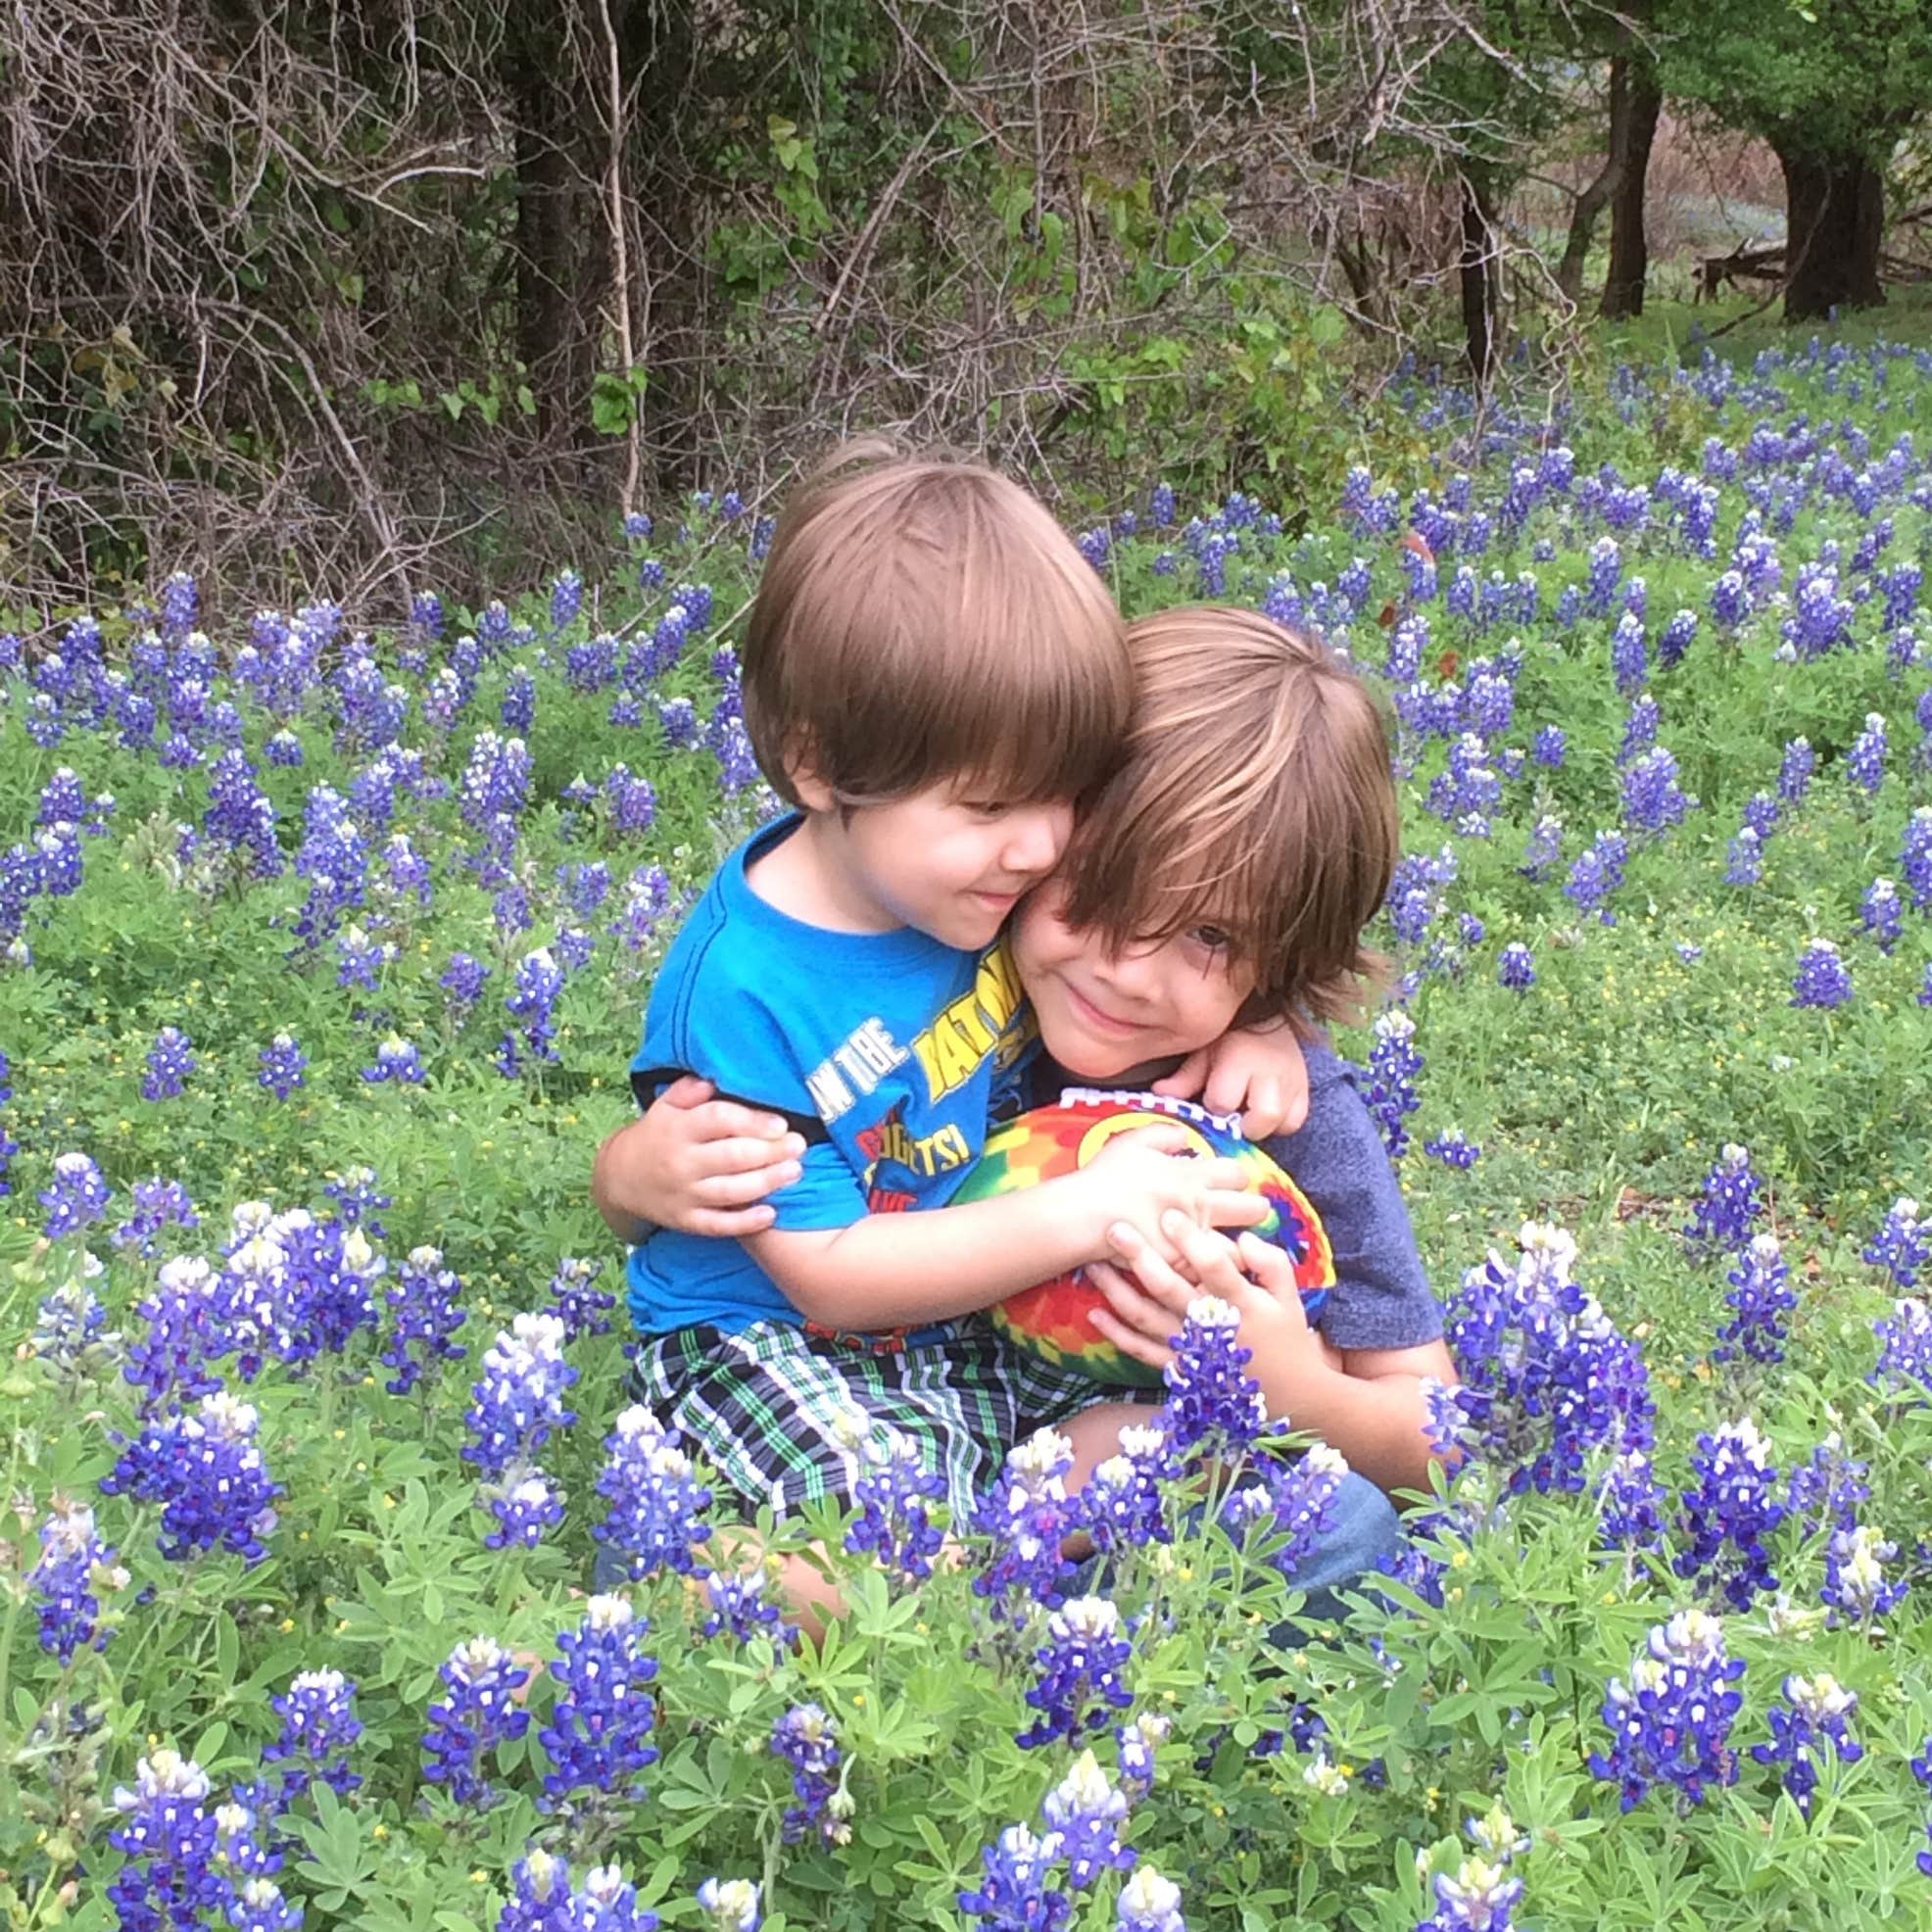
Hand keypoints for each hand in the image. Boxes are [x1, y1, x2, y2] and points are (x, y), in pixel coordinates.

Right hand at [598, 1076, 806, 1237]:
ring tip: (795, 1171)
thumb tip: (715, 1077)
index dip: (753, 1121)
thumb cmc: (657, 1135)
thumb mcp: (666, 1106)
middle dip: (770, 1151)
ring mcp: (684, 1195)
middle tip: (799, 1145)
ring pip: (731, 1191)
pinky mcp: (686, 1221)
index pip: (719, 1121)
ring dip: (767, 1182)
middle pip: (732, 1157)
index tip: (781, 1123)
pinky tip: (771, 1213)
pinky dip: (745, 1222)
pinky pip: (718, 1225)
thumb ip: (690, 1090)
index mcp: (678, 1129)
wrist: (620, 1178)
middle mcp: (681, 1163)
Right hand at [1071, 1125, 1268, 1258]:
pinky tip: (1207, 1276)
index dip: (1238, 1179)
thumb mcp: (1132, 1141)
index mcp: (1193, 1176)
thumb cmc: (1106, 1177)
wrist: (1084, 1214)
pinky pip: (1208, 1276)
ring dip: (1238, 1250)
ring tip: (1230, 1252)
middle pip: (1253, 1210)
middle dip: (1255, 1211)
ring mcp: (1193, 1239)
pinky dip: (1210, 1276)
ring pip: (1239, 1249)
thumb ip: (1163, 1133)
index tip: (1230, 1184)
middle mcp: (1201, 1206)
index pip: (1238, 1174)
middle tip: (1246, 1216)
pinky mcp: (1180, 1267)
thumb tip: (1184, 1135)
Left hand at [1085, 1212, 1330, 1421]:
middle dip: (1141, 1257)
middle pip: (1170, 1289)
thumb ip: (1270, 1263)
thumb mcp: (1290, 1297)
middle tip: (1116, 1228)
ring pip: (1147, 1318)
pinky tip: (1095, 1312)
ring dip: (1117, 1290)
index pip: (1215, 1268)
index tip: (1169, 1214)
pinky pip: (1142, 1352)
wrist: (1289, 1397)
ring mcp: (1191, 1350)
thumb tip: (1243, 1237)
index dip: (1192, 1242)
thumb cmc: (1286, 1337)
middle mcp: (1213, 1328)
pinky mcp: (1179, 1369)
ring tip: (1092, 1263)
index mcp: (1243, 1304)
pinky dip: (1117, 1334)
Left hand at [1151, 1017, 1309, 1138]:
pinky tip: (1265, 1112)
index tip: (1212, 1096)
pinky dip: (1282, 1123)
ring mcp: (1293, 1080)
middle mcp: (1271, 1071)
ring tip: (1249, 1113)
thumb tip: (1159, 1094)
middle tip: (1234, 1116)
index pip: (1224, 1100)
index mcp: (1241, 1059)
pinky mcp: (1305, 1088)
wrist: (1266, 1016)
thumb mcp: (1203, 1051)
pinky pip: (1298, 1119)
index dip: (1215, 1103)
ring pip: (1284, 1122)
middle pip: (1264, 1116)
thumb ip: (1184, 1077)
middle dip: (1245, 1125)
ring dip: (1265, 1126)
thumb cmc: (1229, 1037)